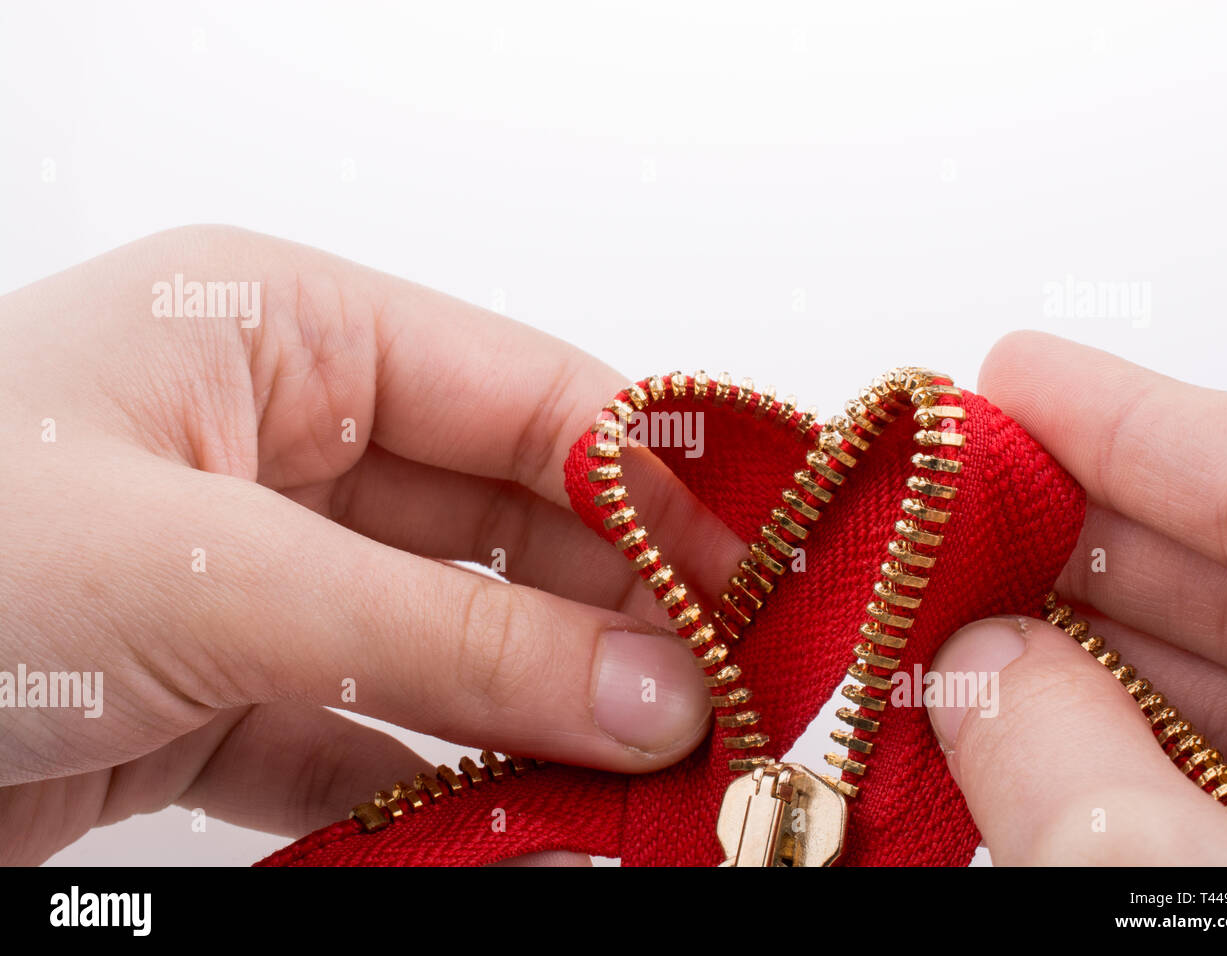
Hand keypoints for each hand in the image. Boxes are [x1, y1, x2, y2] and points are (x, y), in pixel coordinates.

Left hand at [0, 226, 744, 863]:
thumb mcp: (212, 573)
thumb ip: (447, 633)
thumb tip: (647, 684)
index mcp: (285, 332)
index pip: (528, 395)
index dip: (652, 484)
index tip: (753, 581)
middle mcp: (283, 441)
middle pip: (506, 525)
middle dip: (611, 618)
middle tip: (715, 705)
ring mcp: (258, 571)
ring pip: (452, 639)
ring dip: (538, 714)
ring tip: (640, 782)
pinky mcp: (220, 690)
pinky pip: (375, 733)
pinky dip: (439, 787)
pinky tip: (509, 825)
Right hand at [926, 331, 1226, 863]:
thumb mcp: (1187, 894)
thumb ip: (1076, 780)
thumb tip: (982, 670)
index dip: (1134, 422)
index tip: (1014, 380)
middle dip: (1095, 536)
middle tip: (963, 513)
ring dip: (1100, 650)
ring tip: (971, 623)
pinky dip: (1145, 751)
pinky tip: (1042, 731)